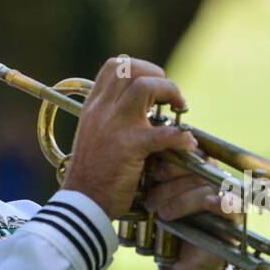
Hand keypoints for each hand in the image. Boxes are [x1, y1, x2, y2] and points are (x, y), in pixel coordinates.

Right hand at [60, 56, 198, 220]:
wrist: (83, 203)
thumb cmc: (92, 174)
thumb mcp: (94, 136)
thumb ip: (111, 119)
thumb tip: (141, 110)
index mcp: (93, 106)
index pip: (114, 66)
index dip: (140, 68)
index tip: (154, 84)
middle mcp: (102, 110)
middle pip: (130, 68)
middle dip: (158, 75)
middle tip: (169, 96)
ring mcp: (115, 126)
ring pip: (145, 86)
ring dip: (170, 92)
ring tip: (179, 108)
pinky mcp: (130, 147)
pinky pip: (163, 132)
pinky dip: (181, 136)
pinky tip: (186, 143)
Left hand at [142, 156, 242, 269]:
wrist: (183, 260)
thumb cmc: (171, 225)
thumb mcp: (160, 201)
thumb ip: (158, 182)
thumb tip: (145, 163)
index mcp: (198, 172)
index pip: (190, 158)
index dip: (173, 163)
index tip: (156, 173)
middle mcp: (213, 182)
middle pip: (196, 173)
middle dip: (171, 186)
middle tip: (150, 201)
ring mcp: (225, 198)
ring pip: (205, 190)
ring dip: (182, 200)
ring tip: (163, 214)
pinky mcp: (232, 218)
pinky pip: (230, 206)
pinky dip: (220, 203)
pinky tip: (209, 204)